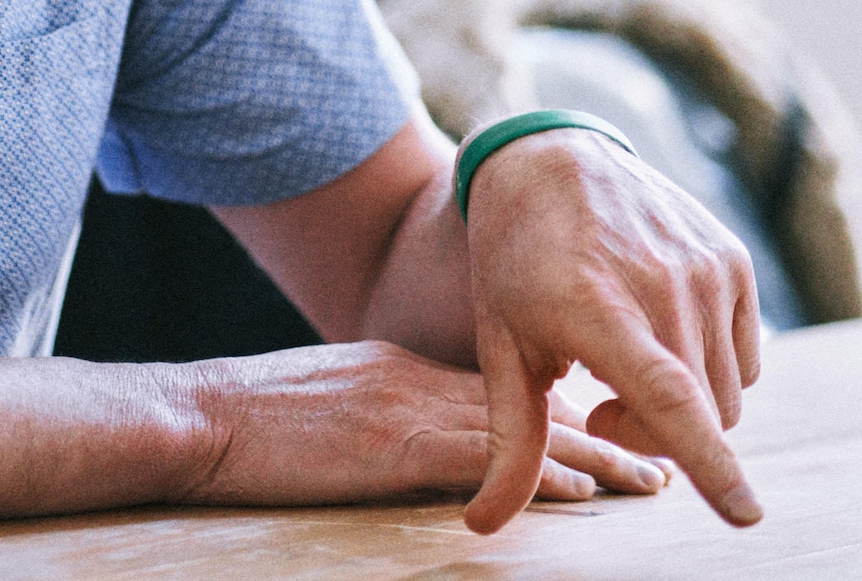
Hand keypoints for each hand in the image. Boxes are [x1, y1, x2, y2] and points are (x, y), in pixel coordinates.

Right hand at [177, 340, 667, 506]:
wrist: (201, 414)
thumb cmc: (244, 421)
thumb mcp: (325, 406)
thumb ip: (378, 415)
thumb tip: (412, 446)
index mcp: (399, 368)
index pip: (499, 388)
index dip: (561, 410)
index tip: (609, 428)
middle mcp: (417, 377)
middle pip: (531, 402)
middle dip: (600, 430)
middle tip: (659, 454)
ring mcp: (410, 408)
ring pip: (528, 428)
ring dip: (597, 459)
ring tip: (649, 481)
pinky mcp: (397, 445)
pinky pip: (491, 458)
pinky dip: (545, 475)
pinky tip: (585, 492)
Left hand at [458, 130, 762, 533]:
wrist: (550, 162)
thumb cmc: (515, 264)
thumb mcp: (501, 347)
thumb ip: (509, 440)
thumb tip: (483, 526)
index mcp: (597, 308)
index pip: (668, 399)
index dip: (708, 463)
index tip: (746, 516)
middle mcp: (662, 283)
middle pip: (697, 416)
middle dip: (651, 435)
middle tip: (597, 406)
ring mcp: (705, 266)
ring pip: (727, 395)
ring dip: (684, 406)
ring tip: (623, 367)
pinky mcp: (733, 257)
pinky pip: (745, 357)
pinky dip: (709, 367)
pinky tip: (657, 334)